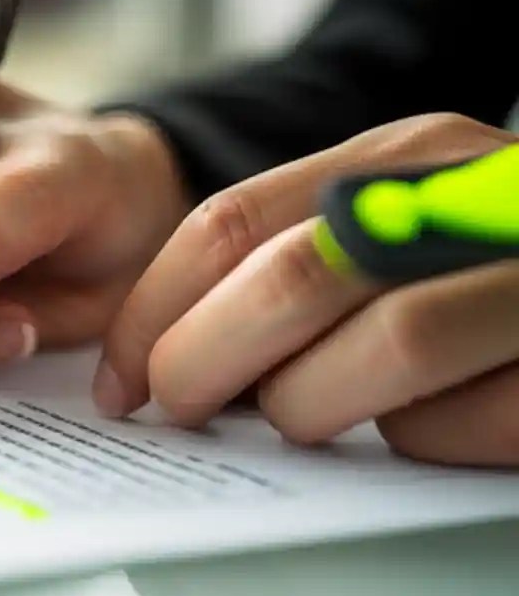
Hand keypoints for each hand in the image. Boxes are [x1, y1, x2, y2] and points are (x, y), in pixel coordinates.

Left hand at [97, 113, 518, 465]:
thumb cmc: (474, 261)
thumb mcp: (383, 228)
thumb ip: (290, 260)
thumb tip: (164, 351)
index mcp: (398, 155)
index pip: (230, 223)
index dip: (152, 311)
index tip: (120, 381)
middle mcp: (467, 197)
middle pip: (293, 278)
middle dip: (205, 363)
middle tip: (179, 409)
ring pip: (380, 347)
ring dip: (311, 406)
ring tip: (305, 417)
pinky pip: (464, 422)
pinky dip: (420, 440)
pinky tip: (423, 423)